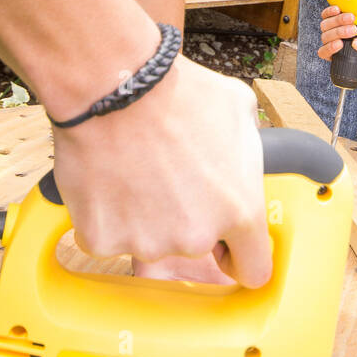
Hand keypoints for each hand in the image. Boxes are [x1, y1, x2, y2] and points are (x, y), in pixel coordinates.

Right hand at [51, 55, 271, 286]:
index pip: (254, 270)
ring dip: (144, 216)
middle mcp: (196, 236)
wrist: (113, 86)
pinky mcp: (102, 239)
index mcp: (239, 211)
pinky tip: (109, 178)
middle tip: (167, 176)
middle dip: (184, 219)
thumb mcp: (239, 111)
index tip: (224, 244)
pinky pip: (107, 236)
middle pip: (193, 247)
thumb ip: (249, 153)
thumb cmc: (177, 92)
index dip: (238, 255)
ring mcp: (147, 242)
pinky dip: (106, 215)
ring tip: (136, 169)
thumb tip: (243, 162)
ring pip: (150, 241)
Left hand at [318, 4, 356, 60]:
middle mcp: (334, 38)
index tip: (340, 44)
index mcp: (342, 50)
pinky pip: (325, 14)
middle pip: (326, 38)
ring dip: (337, 21)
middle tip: (353, 29)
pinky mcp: (332, 14)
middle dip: (339, 33)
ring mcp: (332, 26)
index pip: (326, 53)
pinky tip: (339, 9)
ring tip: (351, 17)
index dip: (329, 50)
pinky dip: (330, 12)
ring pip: (325, 26)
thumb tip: (356, 45)